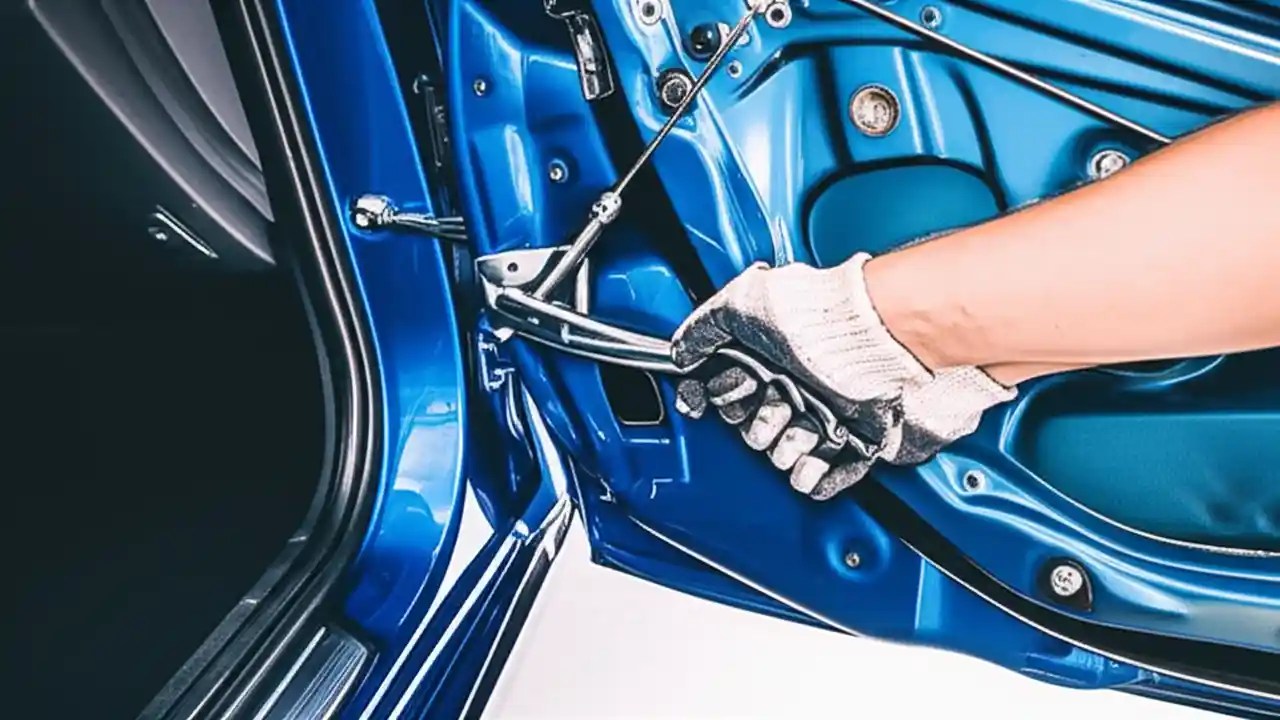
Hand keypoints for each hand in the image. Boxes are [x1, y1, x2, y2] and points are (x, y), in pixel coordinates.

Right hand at [671, 255, 933, 496]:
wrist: (869, 336)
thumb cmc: (810, 316)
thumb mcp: (739, 304)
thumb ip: (703, 329)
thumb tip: (679, 353)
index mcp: (765, 357)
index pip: (726, 392)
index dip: (716, 399)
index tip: (705, 402)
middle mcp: (793, 383)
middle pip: (754, 426)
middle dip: (757, 424)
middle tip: (771, 406)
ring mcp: (825, 410)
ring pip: (787, 452)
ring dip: (787, 449)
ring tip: (801, 430)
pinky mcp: (856, 435)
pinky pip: (828, 472)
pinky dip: (816, 477)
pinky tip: (808, 473)